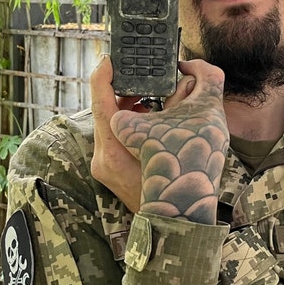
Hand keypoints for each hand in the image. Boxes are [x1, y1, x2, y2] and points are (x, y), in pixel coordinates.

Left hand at [103, 59, 228, 223]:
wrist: (170, 227)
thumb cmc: (177, 188)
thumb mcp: (178, 144)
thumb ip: (177, 110)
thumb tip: (183, 82)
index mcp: (114, 148)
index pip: (100, 102)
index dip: (103, 75)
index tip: (110, 58)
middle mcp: (102, 156)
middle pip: (102, 110)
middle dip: (118, 88)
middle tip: (135, 71)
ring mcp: (102, 164)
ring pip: (107, 122)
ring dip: (123, 105)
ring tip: (145, 92)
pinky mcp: (107, 168)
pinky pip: (112, 135)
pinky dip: (125, 122)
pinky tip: (145, 116)